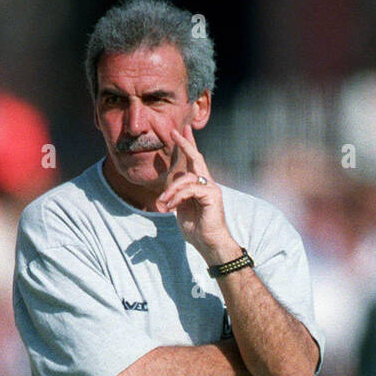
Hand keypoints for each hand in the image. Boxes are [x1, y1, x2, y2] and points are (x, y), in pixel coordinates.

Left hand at [153, 122, 239, 264]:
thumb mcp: (181, 210)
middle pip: (196, 158)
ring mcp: (211, 188)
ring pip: (186, 178)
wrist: (209, 244)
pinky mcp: (212, 195)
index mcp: (200, 185)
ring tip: (163, 203)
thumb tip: (165, 191)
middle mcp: (207, 183)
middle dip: (185, 144)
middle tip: (174, 132)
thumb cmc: (196, 230)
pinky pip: (190, 190)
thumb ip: (176, 197)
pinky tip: (171, 207)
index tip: (178, 132)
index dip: (186, 146)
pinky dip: (178, 197)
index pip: (193, 162)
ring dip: (171, 190)